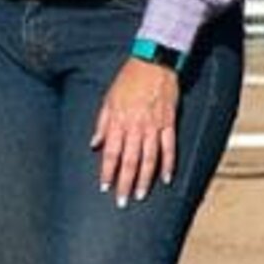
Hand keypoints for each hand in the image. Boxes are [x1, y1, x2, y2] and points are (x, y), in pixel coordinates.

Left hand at [92, 55, 180, 204]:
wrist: (153, 61)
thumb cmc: (128, 79)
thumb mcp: (108, 98)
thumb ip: (102, 123)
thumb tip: (94, 144)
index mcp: (119, 121)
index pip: (111, 153)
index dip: (108, 172)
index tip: (105, 187)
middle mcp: (135, 126)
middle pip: (129, 160)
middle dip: (124, 182)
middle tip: (122, 201)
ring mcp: (154, 126)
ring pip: (148, 158)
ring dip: (144, 178)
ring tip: (140, 195)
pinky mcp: (169, 122)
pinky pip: (169, 147)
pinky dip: (168, 164)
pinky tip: (166, 178)